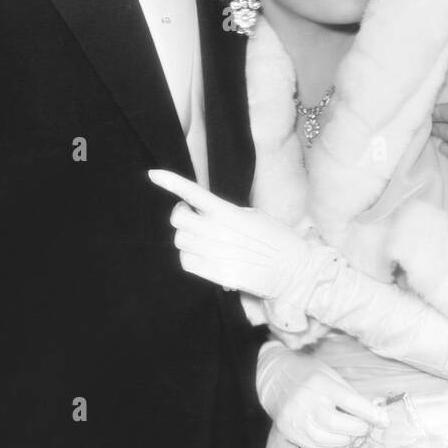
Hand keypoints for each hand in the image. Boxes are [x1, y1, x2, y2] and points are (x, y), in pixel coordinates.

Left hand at [148, 169, 329, 299]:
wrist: (294, 270)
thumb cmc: (278, 240)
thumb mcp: (254, 216)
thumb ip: (227, 213)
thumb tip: (204, 213)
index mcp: (229, 213)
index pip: (194, 193)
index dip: (172, 183)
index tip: (153, 173)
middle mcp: (218, 232)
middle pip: (178, 220)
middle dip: (182, 217)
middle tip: (192, 217)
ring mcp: (215, 254)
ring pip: (180, 241)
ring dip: (186, 238)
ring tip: (202, 239)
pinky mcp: (217, 274)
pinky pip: (186, 262)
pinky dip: (189, 258)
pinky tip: (202, 255)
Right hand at [257, 342, 389, 447]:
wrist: (273, 376)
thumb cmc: (308, 373)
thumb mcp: (330, 375)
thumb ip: (348, 393)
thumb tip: (372, 412)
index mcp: (322, 384)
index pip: (352, 402)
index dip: (371, 414)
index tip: (385, 421)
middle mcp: (308, 401)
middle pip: (340, 425)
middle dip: (359, 429)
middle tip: (365, 427)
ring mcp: (296, 418)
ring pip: (327, 439)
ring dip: (345, 439)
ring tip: (350, 432)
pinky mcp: (288, 430)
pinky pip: (313, 444)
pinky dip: (328, 444)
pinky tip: (334, 437)